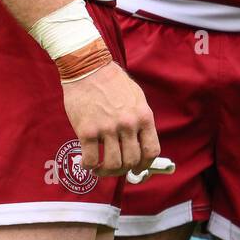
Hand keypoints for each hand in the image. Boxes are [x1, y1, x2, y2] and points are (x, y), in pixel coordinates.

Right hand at [62, 62, 160, 177]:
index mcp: (143, 116)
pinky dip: (89, 166)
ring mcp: (108, 128)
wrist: (88, 68)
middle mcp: (128, 124)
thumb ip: (140, 120)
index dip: (145, 165)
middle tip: (115, 167)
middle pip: (132, 161)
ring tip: (100, 166)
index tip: (137, 169)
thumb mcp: (136, 97)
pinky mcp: (87, 131)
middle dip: (124, 169)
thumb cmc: (112, 82)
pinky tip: (88, 162)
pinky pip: (91, 159)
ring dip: (106, 171)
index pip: (151, 151)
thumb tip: (142, 144)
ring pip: (113, 165)